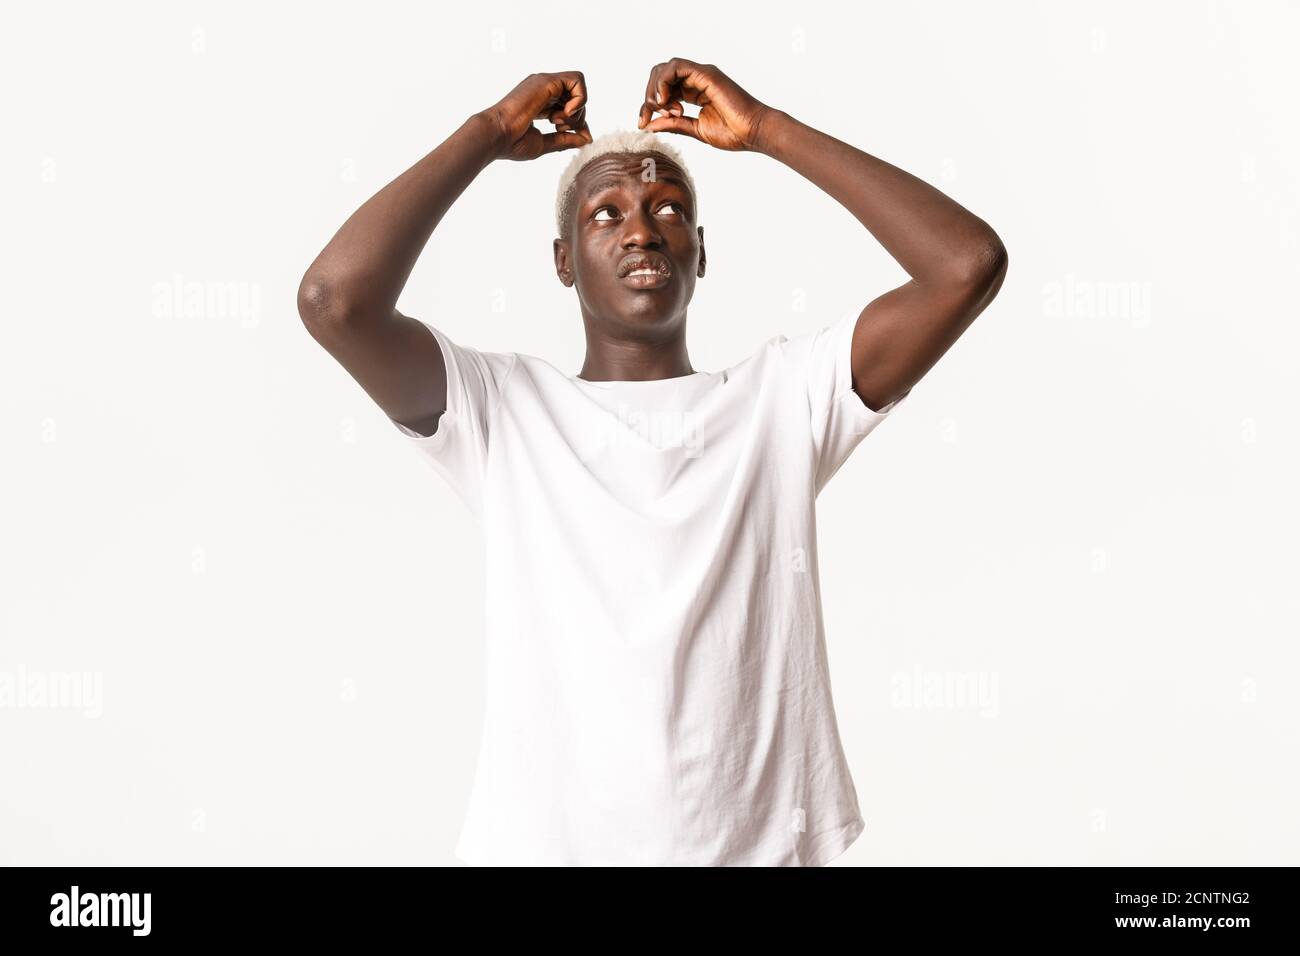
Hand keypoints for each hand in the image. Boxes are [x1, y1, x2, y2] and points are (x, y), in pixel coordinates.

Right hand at [486, 72, 592, 160]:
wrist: (497, 136)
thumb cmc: (513, 143)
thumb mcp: (546, 143)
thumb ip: (566, 140)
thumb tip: (587, 138)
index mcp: (541, 103)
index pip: (570, 107)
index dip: (577, 123)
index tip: (569, 136)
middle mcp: (543, 90)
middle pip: (576, 98)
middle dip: (577, 118)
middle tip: (560, 129)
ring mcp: (544, 83)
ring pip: (578, 87)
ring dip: (576, 110)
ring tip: (557, 123)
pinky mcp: (546, 81)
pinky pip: (577, 80)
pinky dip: (579, 98)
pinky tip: (565, 113)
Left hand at [636, 59, 770, 151]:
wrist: (753, 132)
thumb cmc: (732, 133)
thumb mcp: (695, 130)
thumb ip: (673, 124)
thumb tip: (649, 125)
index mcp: (693, 92)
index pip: (663, 90)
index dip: (648, 105)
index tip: (642, 124)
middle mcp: (696, 80)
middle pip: (660, 75)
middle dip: (649, 94)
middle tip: (651, 114)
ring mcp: (701, 75)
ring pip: (665, 68)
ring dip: (655, 87)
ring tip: (660, 106)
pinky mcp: (706, 73)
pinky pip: (676, 66)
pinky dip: (664, 80)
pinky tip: (665, 99)